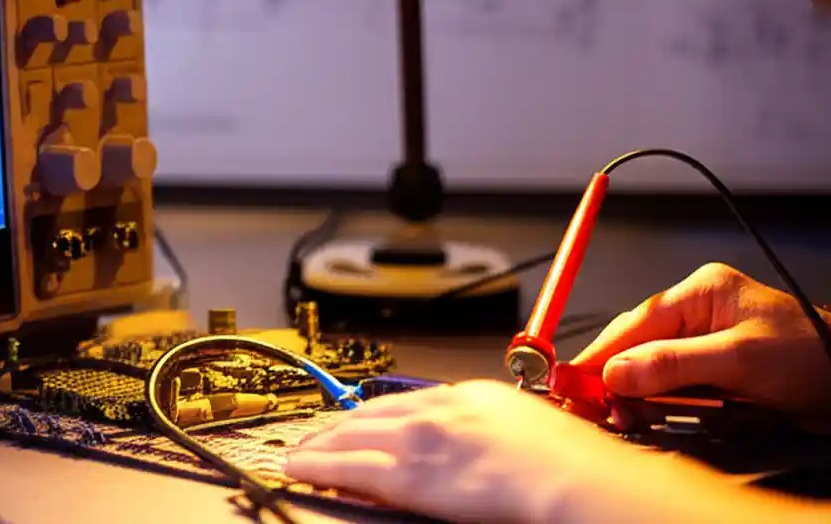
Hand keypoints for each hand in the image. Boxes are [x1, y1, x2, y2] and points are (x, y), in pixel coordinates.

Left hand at [282, 379, 823, 523]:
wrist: (581, 481)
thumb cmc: (575, 467)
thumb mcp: (533, 431)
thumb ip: (499, 437)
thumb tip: (488, 454)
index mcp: (475, 396)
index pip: (410, 402)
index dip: (376, 414)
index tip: (358, 420)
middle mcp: (442, 410)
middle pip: (374, 414)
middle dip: (338, 424)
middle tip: (311, 433)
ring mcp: (424, 440)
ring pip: (354, 437)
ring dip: (320, 445)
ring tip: (297, 453)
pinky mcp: (414, 475)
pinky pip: (353, 468)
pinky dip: (322, 465)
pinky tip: (303, 468)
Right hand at [571, 262, 830, 427]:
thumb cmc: (811, 356)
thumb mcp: (738, 359)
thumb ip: (673, 363)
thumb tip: (617, 371)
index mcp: (700, 292)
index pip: (636, 322)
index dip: (602, 352)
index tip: (573, 378)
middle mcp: (698, 313)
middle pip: (637, 345)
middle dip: (617, 378)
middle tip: (598, 406)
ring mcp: (704, 343)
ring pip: (651, 369)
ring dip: (638, 395)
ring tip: (626, 416)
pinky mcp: (712, 372)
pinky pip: (671, 387)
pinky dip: (658, 404)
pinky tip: (650, 416)